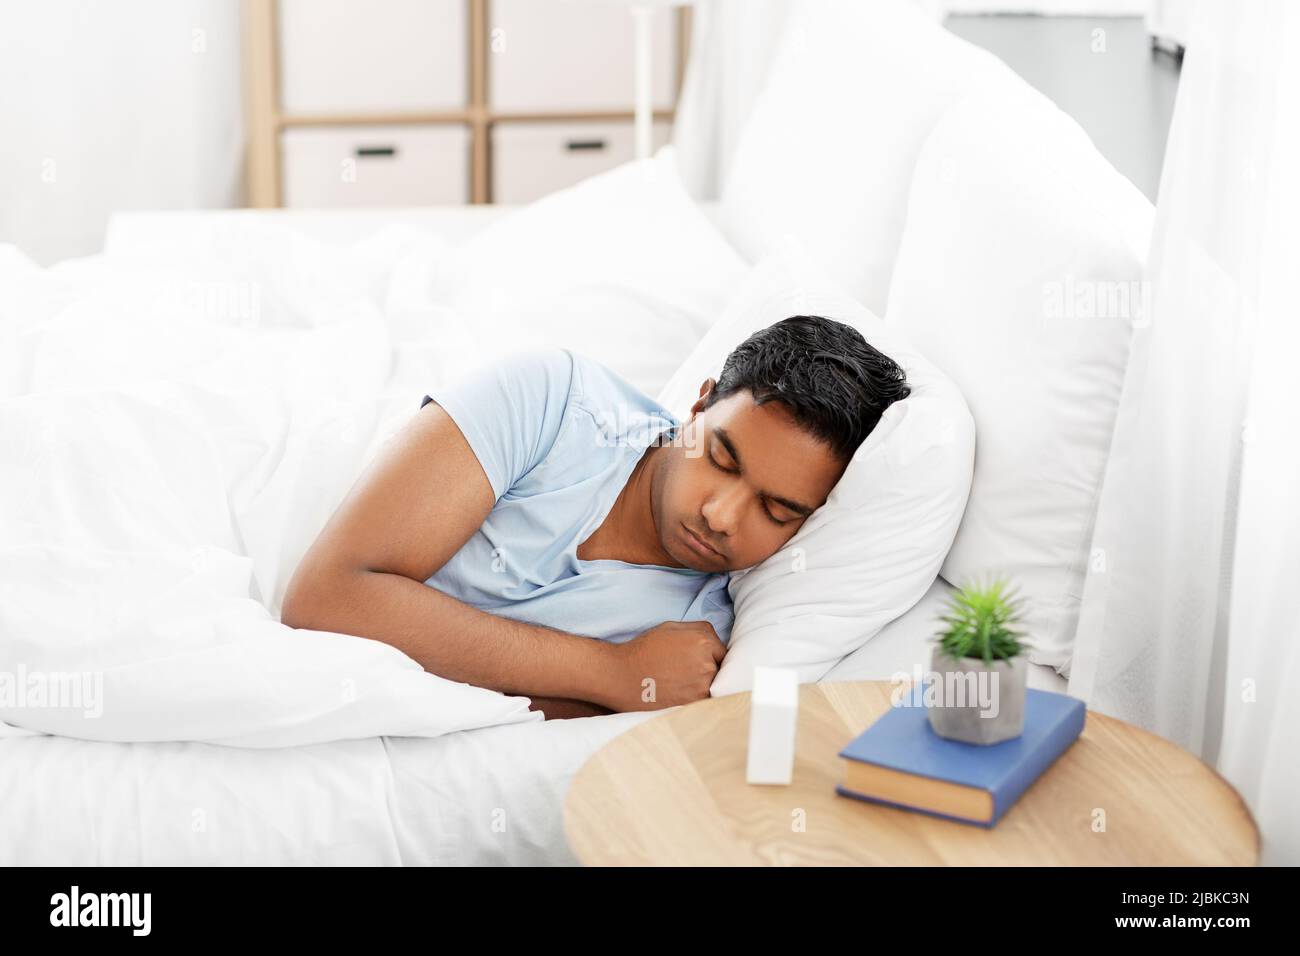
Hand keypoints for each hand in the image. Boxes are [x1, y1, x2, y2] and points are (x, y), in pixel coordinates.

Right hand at [599, 621, 726, 712]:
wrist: (620, 675)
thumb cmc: (643, 649)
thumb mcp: (670, 627)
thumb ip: (698, 629)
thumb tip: (714, 638)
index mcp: (702, 642)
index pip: (721, 652)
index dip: (710, 657)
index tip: (697, 662)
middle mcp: (706, 664)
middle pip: (720, 670)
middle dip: (708, 671)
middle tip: (686, 673)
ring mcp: (701, 686)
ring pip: (713, 687)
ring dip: (702, 686)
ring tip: (680, 684)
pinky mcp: (693, 704)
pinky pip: (704, 702)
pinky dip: (696, 699)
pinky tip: (679, 694)